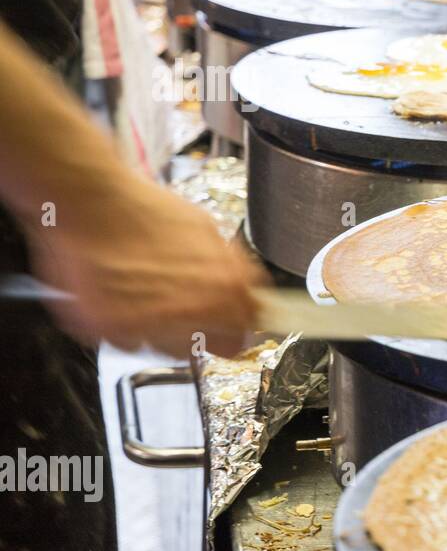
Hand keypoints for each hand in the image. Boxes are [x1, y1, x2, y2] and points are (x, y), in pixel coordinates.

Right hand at [24, 178, 265, 357]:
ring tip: (145, 292)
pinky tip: (120, 293)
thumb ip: (234, 268)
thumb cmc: (147, 210)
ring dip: (160, 329)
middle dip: (193, 328)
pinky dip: (124, 324)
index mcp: (226, 289)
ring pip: (165, 349)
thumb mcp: (208, 231)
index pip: (241, 336)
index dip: (233, 328)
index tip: (225, 323)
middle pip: (201, 345)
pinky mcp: (111, 330)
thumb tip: (249, 292)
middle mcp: (192, 312)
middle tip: (178, 302)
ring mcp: (149, 325)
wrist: (92, 201)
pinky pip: (126, 341)